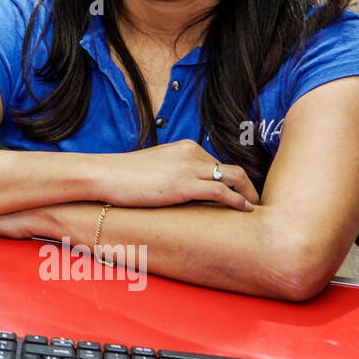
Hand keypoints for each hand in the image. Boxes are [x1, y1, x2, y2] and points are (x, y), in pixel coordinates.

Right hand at [89, 140, 258, 210]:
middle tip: (255, 205)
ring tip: (254, 210)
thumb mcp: (153, 168)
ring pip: (233, 177)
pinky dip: (237, 201)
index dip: (232, 181)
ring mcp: (188, 167)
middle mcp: (191, 153)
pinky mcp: (183, 185)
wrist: (103, 174)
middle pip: (232, 168)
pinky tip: (244, 210)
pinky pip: (221, 191)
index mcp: (184, 147)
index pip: (218, 163)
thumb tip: (180, 190)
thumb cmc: (122, 176)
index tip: (239, 196)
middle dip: (248, 187)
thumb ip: (172, 173)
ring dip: (249, 194)